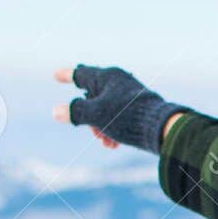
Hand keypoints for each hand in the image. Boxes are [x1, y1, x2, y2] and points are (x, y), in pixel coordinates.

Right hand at [51, 65, 182, 153]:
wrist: (161, 127)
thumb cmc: (127, 117)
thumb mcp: (96, 115)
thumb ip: (75, 112)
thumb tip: (56, 111)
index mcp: (106, 76)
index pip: (80, 74)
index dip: (66, 75)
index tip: (55, 75)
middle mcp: (118, 82)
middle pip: (91, 97)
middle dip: (88, 118)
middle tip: (94, 134)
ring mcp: (128, 94)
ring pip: (104, 109)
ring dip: (100, 127)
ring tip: (106, 143)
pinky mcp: (138, 107)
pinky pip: (118, 116)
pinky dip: (112, 129)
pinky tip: (114, 144)